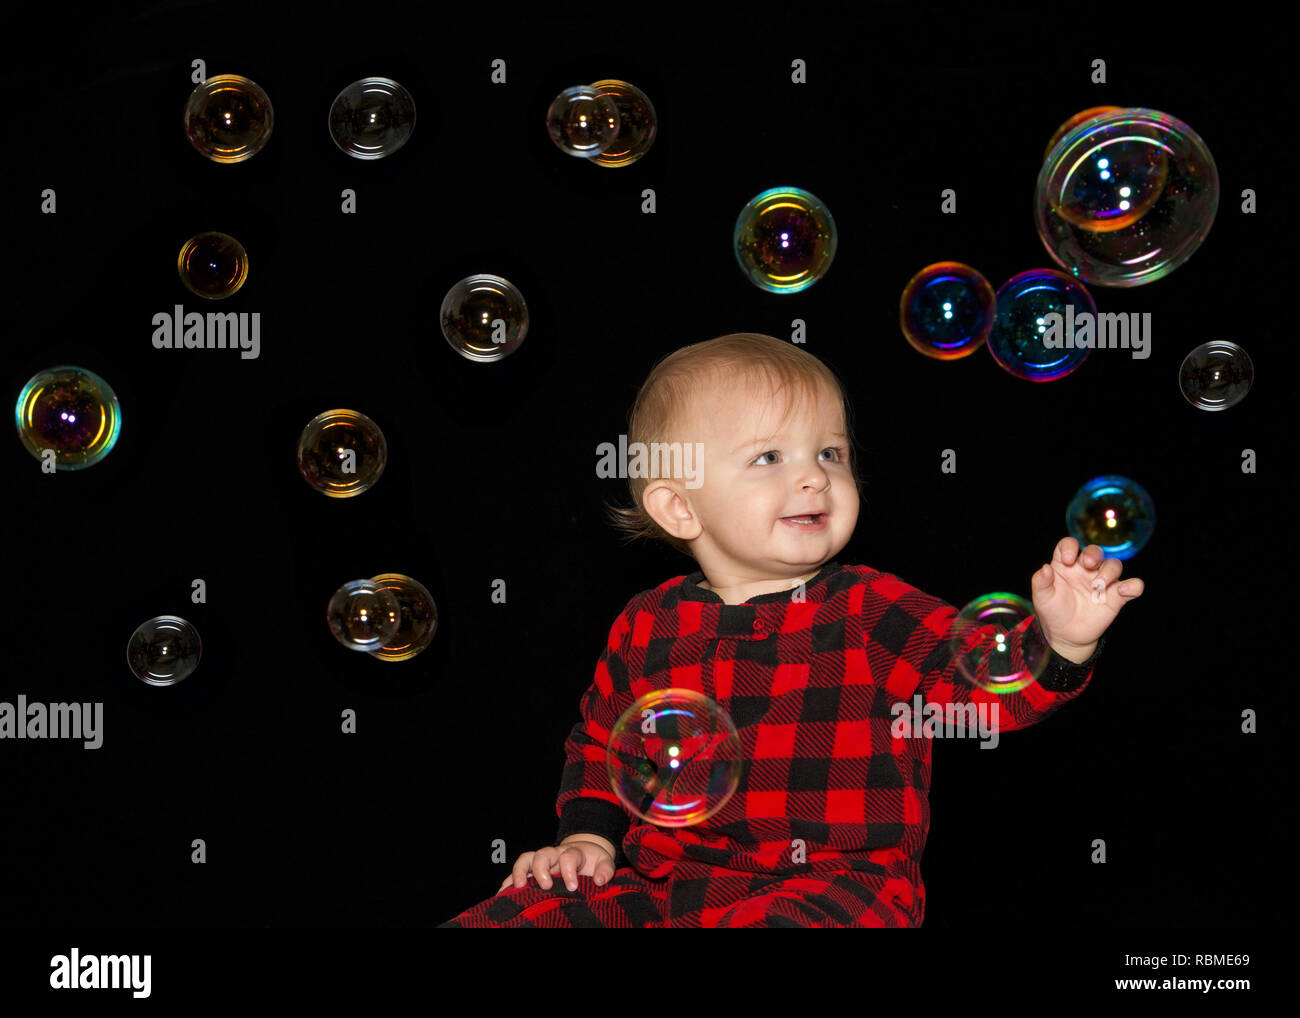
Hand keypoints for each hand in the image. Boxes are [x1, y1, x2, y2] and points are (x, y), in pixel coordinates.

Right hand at [497, 839, 615, 895]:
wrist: (584, 854)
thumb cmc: (593, 862)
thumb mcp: (604, 862)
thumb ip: (605, 870)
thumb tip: (599, 880)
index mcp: (572, 852)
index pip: (569, 856)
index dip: (569, 871)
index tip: (573, 887)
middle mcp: (554, 854)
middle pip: (543, 854)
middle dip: (542, 869)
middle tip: (546, 886)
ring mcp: (540, 862)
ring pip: (526, 860)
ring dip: (520, 872)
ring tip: (518, 888)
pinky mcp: (531, 871)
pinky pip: (516, 872)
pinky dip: (508, 882)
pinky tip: (502, 895)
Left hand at [1030, 537, 1143, 661]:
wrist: (1066, 635)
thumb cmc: (1053, 611)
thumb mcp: (1042, 597)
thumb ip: (1041, 582)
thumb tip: (1045, 568)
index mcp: (1066, 565)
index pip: (1069, 545)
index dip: (1070, 546)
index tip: (1067, 559)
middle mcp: (1085, 569)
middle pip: (1095, 551)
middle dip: (1094, 554)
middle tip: (1089, 564)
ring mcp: (1102, 582)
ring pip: (1114, 565)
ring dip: (1109, 570)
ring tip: (1099, 585)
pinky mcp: (1116, 597)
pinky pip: (1133, 586)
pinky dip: (1134, 585)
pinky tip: (1125, 590)